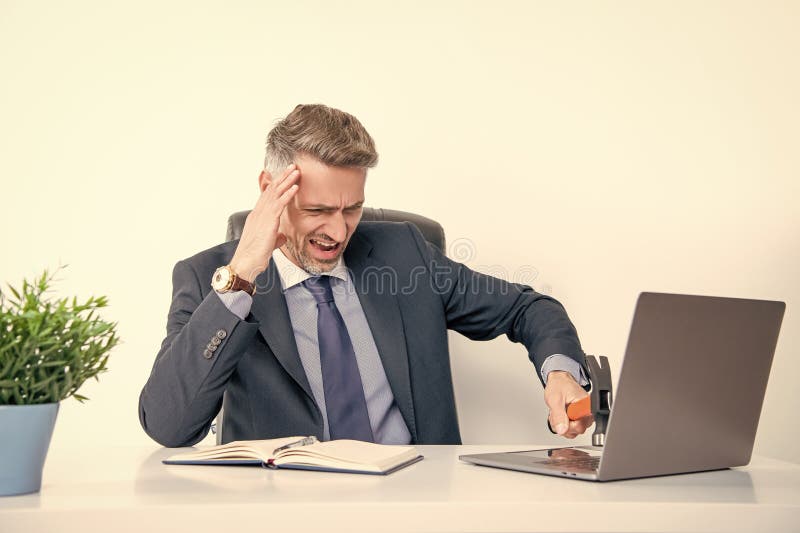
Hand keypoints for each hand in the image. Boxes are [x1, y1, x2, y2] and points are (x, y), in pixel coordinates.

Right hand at [229, 164, 299, 281]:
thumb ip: (276, 237)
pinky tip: (296, 187)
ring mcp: (262, 216)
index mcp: (257, 216)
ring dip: (287, 181)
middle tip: (292, 167)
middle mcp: (258, 213)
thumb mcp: (268, 244)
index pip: (267, 196)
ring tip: (296, 171)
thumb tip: (283, 237)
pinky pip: (279, 204)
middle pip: (271, 190)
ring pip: (276, 193)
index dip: (276, 185)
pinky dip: (288, 194)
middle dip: (283, 177)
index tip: (285, 176)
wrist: (246, 263)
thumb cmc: (255, 256)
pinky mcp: (268, 222)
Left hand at [544, 371, 593, 438]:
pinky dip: (563, 424)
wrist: (559, 381)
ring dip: (561, 425)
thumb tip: (562, 430)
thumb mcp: (555, 400)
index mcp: (585, 406)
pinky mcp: (579, 418)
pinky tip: (560, 415)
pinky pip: (571, 429)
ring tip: (558, 413)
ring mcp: (584, 416)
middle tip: (556, 413)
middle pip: (577, 430)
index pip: (580, 426)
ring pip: (573, 431)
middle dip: (563, 424)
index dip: (567, 424)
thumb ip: (558, 416)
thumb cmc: (559, 386)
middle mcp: (587, 412)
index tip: (562, 415)